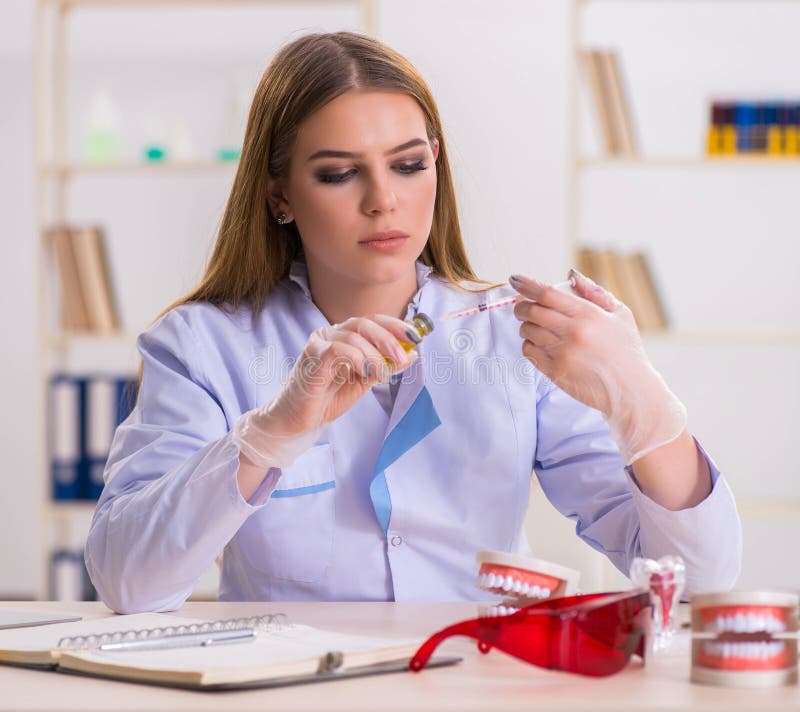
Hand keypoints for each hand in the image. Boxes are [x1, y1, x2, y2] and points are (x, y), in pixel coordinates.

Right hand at [233, 315, 418, 467]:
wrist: (300, 421)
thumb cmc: (328, 399)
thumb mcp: (364, 381)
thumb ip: (385, 366)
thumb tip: (411, 354)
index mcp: (344, 336)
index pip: (374, 321)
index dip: (396, 326)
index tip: (416, 337)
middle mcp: (330, 334)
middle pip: (364, 323)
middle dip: (388, 339)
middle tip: (399, 358)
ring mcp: (319, 344)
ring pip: (354, 335)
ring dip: (374, 355)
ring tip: (380, 376)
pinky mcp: (311, 358)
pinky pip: (338, 348)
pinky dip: (357, 358)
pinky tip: (364, 373)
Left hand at [511, 269, 685, 464]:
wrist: (631, 390)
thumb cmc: (626, 350)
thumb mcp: (620, 314)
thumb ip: (594, 292)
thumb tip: (570, 275)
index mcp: (588, 315)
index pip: (548, 294)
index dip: (527, 284)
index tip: (515, 280)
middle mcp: (573, 333)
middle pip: (531, 311)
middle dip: (521, 307)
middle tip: (522, 307)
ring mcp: (562, 353)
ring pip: (528, 331)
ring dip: (526, 326)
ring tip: (536, 327)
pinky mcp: (555, 372)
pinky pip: (529, 352)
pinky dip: (529, 345)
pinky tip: (540, 345)